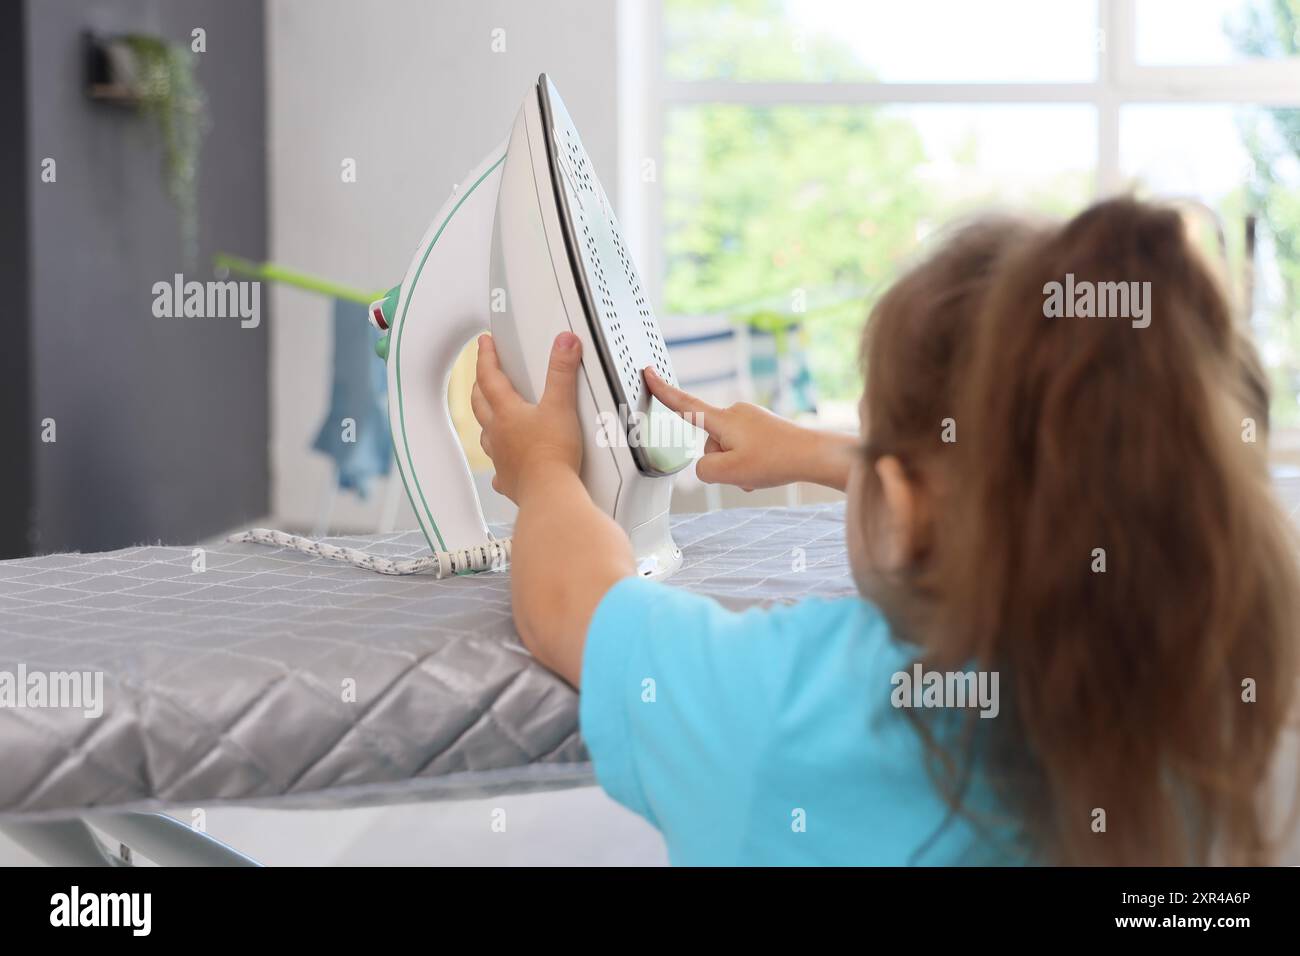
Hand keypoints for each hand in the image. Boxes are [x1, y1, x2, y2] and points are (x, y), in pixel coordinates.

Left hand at [472, 332, 582, 502]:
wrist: (550, 494)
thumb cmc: (553, 455)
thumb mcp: (561, 405)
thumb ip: (562, 372)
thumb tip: (564, 343)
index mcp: (506, 412)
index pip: (489, 376)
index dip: (486, 356)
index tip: (484, 343)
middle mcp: (498, 434)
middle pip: (480, 403)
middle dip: (480, 384)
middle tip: (483, 373)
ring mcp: (501, 457)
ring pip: (486, 433)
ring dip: (487, 420)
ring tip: (492, 414)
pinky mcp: (509, 479)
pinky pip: (500, 469)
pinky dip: (502, 462)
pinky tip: (508, 464)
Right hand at [644, 367, 853, 491]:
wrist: (814, 454)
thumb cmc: (777, 459)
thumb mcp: (730, 472)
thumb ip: (704, 470)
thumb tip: (705, 465)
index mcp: (723, 419)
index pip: (684, 404)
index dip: (662, 390)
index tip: (647, 372)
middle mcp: (735, 413)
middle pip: (710, 443)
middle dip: (721, 462)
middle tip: (747, 470)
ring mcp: (750, 419)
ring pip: (728, 449)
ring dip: (738, 466)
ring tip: (760, 470)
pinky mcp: (762, 427)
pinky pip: (744, 449)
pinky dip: (749, 462)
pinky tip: (766, 469)